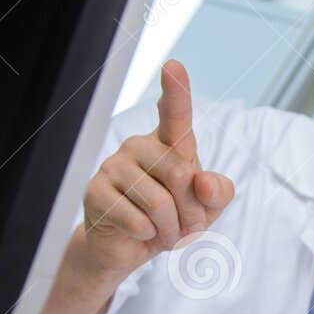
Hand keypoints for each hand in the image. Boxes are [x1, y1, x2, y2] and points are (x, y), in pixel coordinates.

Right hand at [78, 60, 235, 279]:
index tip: (174, 65)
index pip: (175, 116)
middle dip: (192, 211)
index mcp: (167, 144)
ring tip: (164, 231)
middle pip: (180, 174)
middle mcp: (138, 147)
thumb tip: (205, 182)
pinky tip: (140, 232)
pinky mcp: (95, 192)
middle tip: (186, 226)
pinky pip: (137, 219)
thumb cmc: (172, 219)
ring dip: (171, 228)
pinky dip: (148, 236)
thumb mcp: (207, 209)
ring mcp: (113, 166)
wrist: (131, 248)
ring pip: (159, 202)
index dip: (176, 92)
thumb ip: (218, 193)